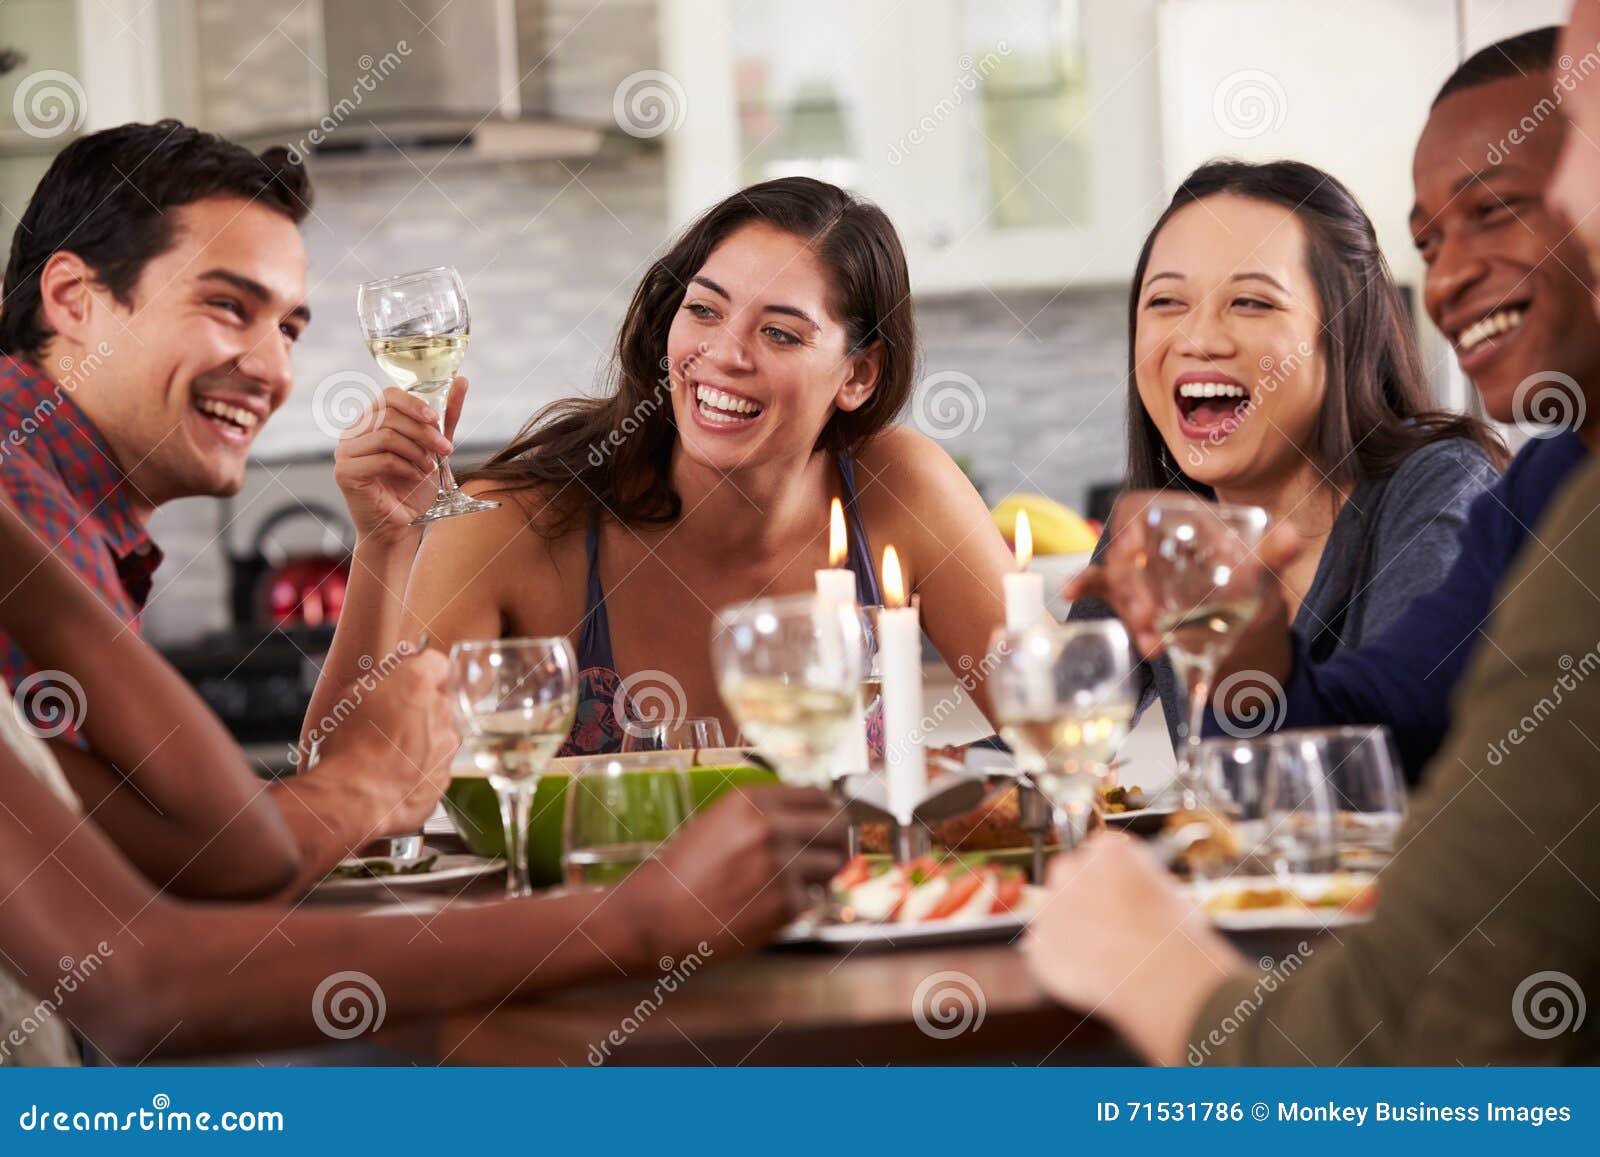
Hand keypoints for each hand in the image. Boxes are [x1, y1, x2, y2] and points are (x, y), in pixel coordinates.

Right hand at [308, 645, 459, 837]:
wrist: (353, 800)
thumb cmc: (346, 746)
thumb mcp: (352, 695)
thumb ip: (386, 672)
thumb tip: (406, 656)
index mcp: (418, 684)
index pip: (436, 663)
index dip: (421, 671)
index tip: (408, 681)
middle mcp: (442, 712)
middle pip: (439, 701)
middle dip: (420, 708)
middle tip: (389, 722)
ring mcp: (447, 748)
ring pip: (439, 735)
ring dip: (420, 740)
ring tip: (385, 754)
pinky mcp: (444, 778)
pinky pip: (434, 767)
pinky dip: (418, 769)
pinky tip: (392, 776)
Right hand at [333, 378, 466, 544]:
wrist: (401, 526)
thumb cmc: (413, 488)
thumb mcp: (434, 448)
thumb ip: (445, 417)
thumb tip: (462, 381)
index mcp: (370, 422)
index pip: (389, 396)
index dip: (414, 404)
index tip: (436, 420)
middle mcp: (353, 433)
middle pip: (390, 415)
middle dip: (424, 432)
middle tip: (445, 450)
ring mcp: (345, 452)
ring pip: (387, 435)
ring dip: (417, 451)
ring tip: (430, 467)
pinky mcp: (345, 472)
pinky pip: (382, 459)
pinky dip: (407, 467)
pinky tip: (417, 477)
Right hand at [621, 786, 848, 963]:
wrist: (656, 915)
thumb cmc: (684, 872)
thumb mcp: (720, 822)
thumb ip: (764, 815)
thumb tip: (813, 818)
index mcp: (753, 801)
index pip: (819, 796)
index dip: (828, 813)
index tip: (828, 826)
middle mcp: (771, 827)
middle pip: (838, 826)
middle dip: (836, 843)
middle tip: (826, 857)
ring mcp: (781, 866)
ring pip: (833, 865)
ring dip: (821, 876)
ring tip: (792, 885)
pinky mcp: (785, 904)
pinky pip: (814, 900)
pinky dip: (799, 906)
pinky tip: (770, 907)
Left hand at [1022, 831, 1243, 1062]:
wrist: (1162, 977)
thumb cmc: (1174, 936)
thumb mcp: (1167, 891)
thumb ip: (1135, 882)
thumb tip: (1130, 893)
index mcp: (1106, 850)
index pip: (1100, 851)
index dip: (1114, 875)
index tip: (1122, 891)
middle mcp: (1070, 870)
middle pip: (1068, 873)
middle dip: (1083, 893)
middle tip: (1107, 921)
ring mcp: (1050, 908)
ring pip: (1056, 913)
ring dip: (1073, 927)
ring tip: (1106, 951)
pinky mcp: (1041, 946)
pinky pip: (1048, 950)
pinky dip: (1064, 961)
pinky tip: (1093, 972)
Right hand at [1063, 492, 1301, 661]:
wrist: (1246, 628)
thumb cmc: (1251, 587)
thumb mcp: (1265, 573)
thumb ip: (1274, 554)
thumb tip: (1293, 536)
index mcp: (1180, 520)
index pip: (1141, 509)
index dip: (1130, 526)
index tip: (1134, 552)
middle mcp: (1152, 540)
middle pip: (1124, 551)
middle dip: (1132, 586)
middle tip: (1150, 618)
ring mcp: (1138, 570)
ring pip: (1115, 579)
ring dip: (1127, 610)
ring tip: (1151, 643)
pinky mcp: (1130, 596)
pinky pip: (1100, 588)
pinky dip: (1083, 588)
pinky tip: (1069, 594)